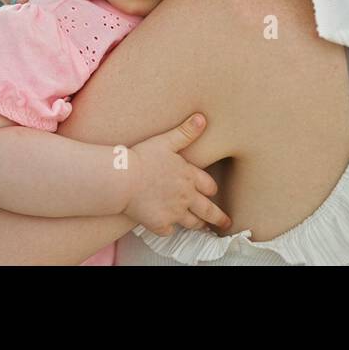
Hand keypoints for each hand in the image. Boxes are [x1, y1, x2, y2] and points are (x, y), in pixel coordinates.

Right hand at [121, 113, 232, 235]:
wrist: (122, 179)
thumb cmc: (142, 157)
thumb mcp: (166, 141)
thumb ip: (185, 132)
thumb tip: (202, 118)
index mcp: (189, 177)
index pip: (209, 186)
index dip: (211, 189)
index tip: (213, 193)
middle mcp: (186, 197)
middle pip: (208, 210)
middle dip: (218, 217)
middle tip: (225, 223)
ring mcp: (174, 212)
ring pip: (192, 223)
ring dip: (197, 224)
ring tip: (201, 227)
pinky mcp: (160, 224)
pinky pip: (168, 231)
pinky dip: (168, 229)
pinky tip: (166, 226)